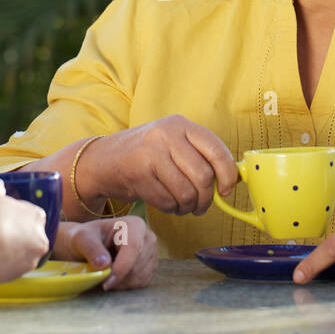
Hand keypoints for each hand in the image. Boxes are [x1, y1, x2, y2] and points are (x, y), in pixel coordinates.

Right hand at [0, 179, 49, 281]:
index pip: (33, 216)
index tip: (5, 218)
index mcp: (37, 216)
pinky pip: (9, 269)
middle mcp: (39, 240)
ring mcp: (29, 261)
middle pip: (30, 237)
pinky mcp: (15, 276)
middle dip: (17, 236)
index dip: (18, 216)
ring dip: (10, 252)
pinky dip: (0, 265)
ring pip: (21, 255)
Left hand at [52, 215, 157, 290]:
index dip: (121, 268)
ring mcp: (151, 254)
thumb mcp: (81, 238)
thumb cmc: (85, 238)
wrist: (89, 245)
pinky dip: (125, 286)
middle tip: (98, 278)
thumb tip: (104, 264)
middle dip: (118, 278)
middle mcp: (147, 238)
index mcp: (134, 225)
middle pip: (138, 266)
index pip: (133, 248)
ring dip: (120, 284)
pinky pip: (140, 283)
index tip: (105, 284)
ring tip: (104, 275)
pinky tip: (113, 278)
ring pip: (140, 277)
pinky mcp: (150, 268)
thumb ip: (91, 249)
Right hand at [80, 115, 237, 215]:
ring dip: (188, 207)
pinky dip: (171, 209)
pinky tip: (166, 203)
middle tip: (201, 206)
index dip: (227, 174)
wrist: (102, 160)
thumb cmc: (145, 155)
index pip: (216, 150)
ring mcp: (150, 153)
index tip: (226, 190)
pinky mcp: (137, 173)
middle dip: (206, 198)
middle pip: (203, 176)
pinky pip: (167, 201)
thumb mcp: (172, 143)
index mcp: (180, 124)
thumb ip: (200, 155)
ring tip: (183, 206)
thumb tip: (233, 178)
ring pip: (186, 192)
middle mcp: (165, 134)